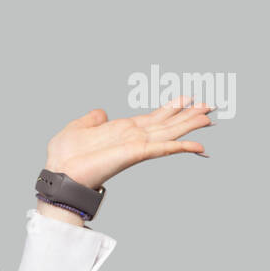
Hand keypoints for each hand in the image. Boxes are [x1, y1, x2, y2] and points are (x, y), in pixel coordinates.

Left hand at [43, 95, 213, 189]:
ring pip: (170, 133)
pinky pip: (163, 148)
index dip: (170, 108)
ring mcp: (137, 146)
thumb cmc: (65, 156)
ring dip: (190, 125)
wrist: (60, 172)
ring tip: (209, 117)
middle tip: (209, 106)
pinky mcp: (136, 153)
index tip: (187, 98)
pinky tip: (199, 146)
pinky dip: (181, 147)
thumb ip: (91, 119)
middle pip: (167, 124)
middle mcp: (134, 137)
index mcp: (122, 130)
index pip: (152, 118)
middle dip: (188, 115)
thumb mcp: (77, 128)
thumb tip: (101, 112)